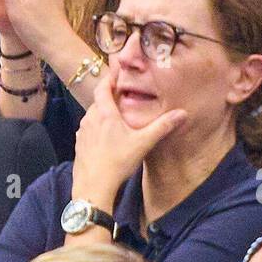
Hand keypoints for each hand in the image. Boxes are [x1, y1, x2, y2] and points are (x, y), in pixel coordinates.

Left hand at [70, 73, 186, 208]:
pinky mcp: (79, 144)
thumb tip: (182, 113)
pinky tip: (107, 137)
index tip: (118, 73)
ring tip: (117, 116)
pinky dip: (97, 127)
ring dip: (103, 113)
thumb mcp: (143, 143)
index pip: (103, 87)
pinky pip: (89, 129)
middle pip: (99, 101)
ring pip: (93, 115)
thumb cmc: (117, 162)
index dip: (110, 78)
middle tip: (123, 95)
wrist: (93, 187)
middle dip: (110, 96)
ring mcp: (82, 132)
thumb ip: (162, 127)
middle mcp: (90, 118)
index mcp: (104, 113)